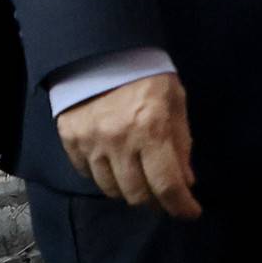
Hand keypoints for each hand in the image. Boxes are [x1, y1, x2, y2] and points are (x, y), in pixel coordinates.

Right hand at [57, 72, 200, 220]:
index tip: (190, 213)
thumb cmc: (147, 74)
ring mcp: (92, 142)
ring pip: (111, 189)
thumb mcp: (175, 102)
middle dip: (156, 202)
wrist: (101, 50)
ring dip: (129, 191)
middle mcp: (120, 141)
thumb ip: (181, 143)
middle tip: (164, 196)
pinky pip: (88, 174)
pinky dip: (104, 177)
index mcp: (152, 129)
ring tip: (139, 180)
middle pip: (138, 195)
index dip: (181, 206)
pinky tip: (115, 166)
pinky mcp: (71, 140)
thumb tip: (187, 182)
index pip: (167, 185)